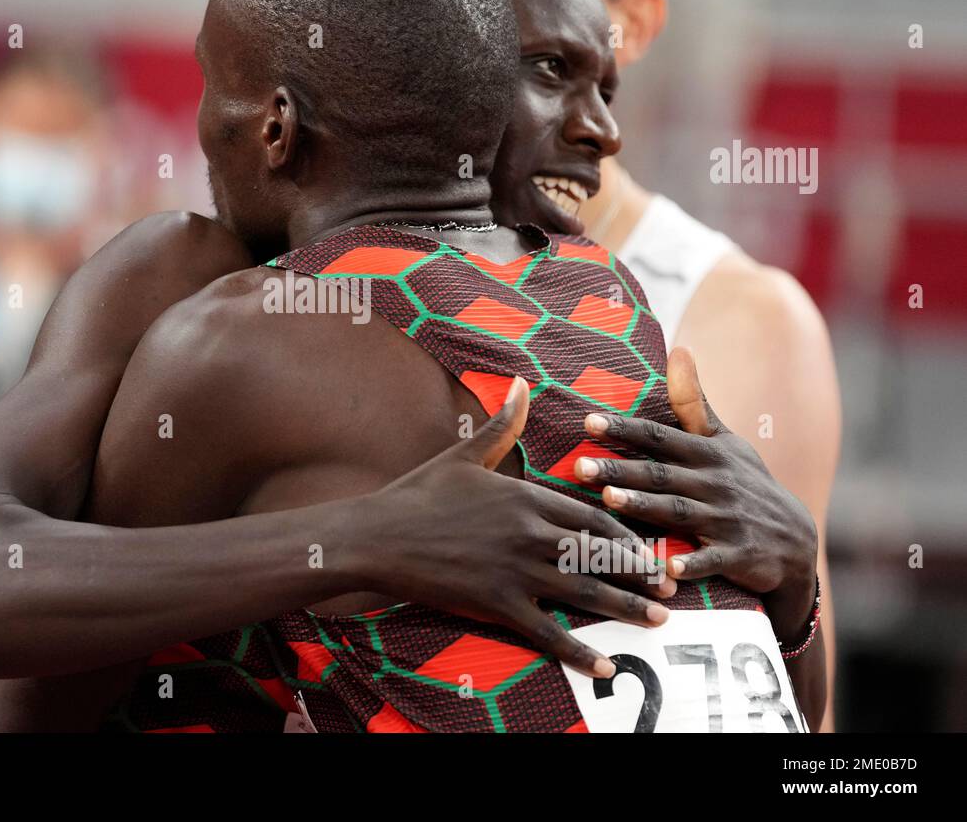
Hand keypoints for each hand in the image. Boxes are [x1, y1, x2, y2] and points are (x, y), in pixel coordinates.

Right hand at [367, 377, 677, 680]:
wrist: (377, 536)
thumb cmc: (417, 493)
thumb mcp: (463, 454)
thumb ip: (502, 423)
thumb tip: (520, 381)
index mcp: (526, 495)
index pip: (591, 514)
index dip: (624, 531)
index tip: (648, 544)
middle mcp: (530, 532)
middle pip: (600, 552)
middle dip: (639, 570)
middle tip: (670, 586)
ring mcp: (516, 569)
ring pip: (586, 590)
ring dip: (627, 606)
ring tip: (659, 620)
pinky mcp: (497, 602)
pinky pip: (547, 631)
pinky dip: (577, 651)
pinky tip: (602, 665)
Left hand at [572, 346, 818, 638]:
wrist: (794, 539)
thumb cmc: (745, 483)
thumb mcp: (725, 441)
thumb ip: (694, 403)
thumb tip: (678, 351)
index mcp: (706, 454)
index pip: (659, 436)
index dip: (625, 429)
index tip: (588, 421)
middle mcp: (715, 483)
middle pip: (660, 474)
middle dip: (620, 468)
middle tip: (579, 465)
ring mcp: (727, 519)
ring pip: (679, 511)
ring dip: (645, 506)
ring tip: (609, 499)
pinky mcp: (738, 555)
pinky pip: (713, 559)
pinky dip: (693, 564)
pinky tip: (668, 569)